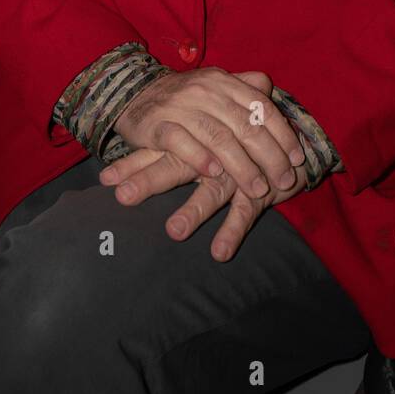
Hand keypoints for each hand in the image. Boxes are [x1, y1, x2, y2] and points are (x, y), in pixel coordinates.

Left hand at [99, 140, 308, 261]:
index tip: (104, 178)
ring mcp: (235, 172)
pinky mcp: (258, 190)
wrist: (290, 142)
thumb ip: (168, 144)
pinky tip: (220, 252)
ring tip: (174, 231)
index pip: (157, 149)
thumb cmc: (238, 143)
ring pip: (210, 191)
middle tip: (124, 196)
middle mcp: (211, 155)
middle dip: (149, 181)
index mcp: (195, 141)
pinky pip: (245, 212)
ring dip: (193, 210)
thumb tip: (129, 148)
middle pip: (175, 165)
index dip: (131, 163)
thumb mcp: (203, 141)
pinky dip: (233, 231)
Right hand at [112, 68, 304, 200]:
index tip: (297, 158)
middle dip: (269, 156)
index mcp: (224, 82)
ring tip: (258, 188)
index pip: (261, 107)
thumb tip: (269, 87)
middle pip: (245, 125)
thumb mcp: (213, 84)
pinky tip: (214, 174)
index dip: (282, 134)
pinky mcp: (157, 124)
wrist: (131, 92)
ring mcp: (181, 107)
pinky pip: (181, 141)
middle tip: (284, 181)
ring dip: (241, 165)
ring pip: (218, 137)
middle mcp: (206, 91)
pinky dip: (199, 158)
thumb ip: (242, 86)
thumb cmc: (182, 97)